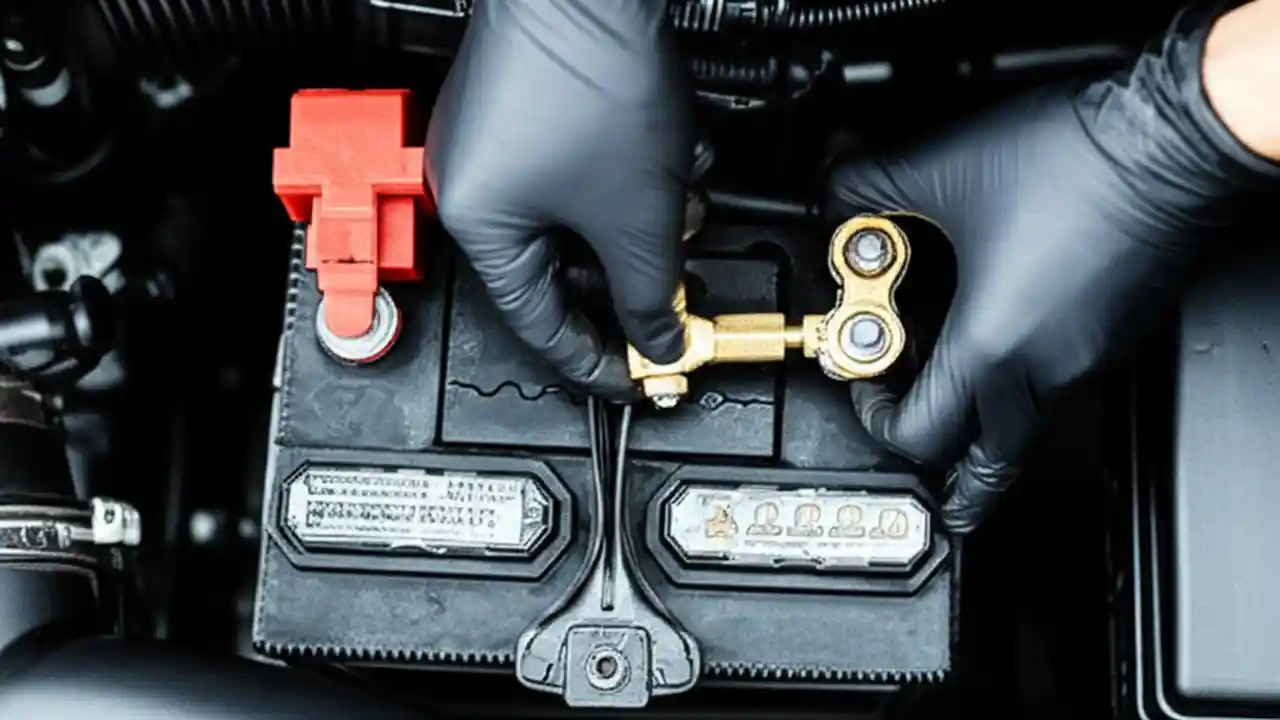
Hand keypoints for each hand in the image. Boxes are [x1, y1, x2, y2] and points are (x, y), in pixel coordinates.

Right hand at [425, 1, 692, 397]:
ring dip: (644, 220)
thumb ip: (650, 295)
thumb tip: (657, 340)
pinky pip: (585, 171)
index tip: (631, 378)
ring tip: (684, 204)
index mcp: (480, 223)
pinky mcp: (537, 107)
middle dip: (636, 273)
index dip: (594, 359)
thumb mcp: (636, 215)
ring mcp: (504, 140)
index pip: (538, 322)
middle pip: (567, 266)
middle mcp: (479, 183)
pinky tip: (675, 160)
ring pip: (585, 216)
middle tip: (676, 291)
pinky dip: (633, 176)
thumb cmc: (589, 72)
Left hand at [824, 4, 1279, 532]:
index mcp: (994, 345)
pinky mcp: (1118, 330)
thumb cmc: (1082, 158)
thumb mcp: (945, 167)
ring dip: (990, 430)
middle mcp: (1048, 366)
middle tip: (932, 475)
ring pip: (1031, 424)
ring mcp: (1090, 354)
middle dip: (955, 479)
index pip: (922, 433)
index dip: (879, 423)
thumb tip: (833, 185)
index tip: (867, 389)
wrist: (1178, 136)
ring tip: (963, 413)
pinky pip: (1065, 382)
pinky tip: (1011, 338)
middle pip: (994, 463)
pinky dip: (1028, 382)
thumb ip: (867, 184)